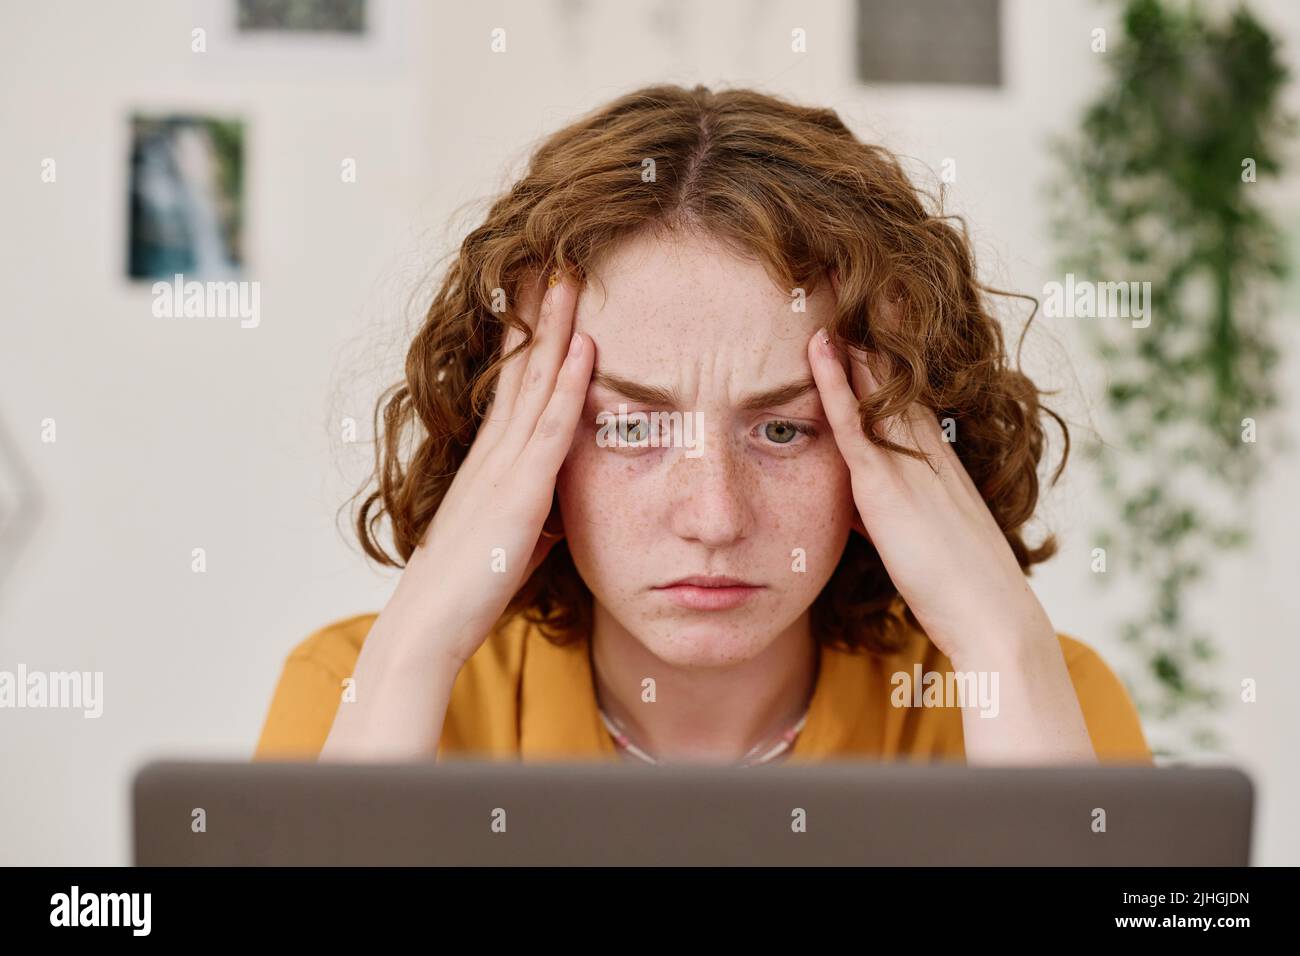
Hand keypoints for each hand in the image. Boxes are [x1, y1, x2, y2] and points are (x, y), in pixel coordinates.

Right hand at [394, 270, 593, 667]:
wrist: (426, 627)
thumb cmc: (464, 592)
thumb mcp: (508, 545)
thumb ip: (533, 520)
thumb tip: (555, 514)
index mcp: (489, 462)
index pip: (512, 385)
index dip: (529, 337)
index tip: (542, 293)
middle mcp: (493, 453)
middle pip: (521, 367)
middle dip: (539, 312)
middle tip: (555, 257)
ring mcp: (503, 468)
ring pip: (535, 382)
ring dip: (557, 327)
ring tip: (572, 275)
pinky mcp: (518, 494)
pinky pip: (549, 429)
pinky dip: (568, 385)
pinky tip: (585, 348)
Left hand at [805, 307, 1053, 667]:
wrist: (992, 618)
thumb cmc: (958, 589)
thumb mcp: (915, 541)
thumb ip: (885, 514)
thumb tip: (858, 506)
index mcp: (936, 460)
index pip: (907, 391)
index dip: (887, 349)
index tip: (874, 304)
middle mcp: (927, 449)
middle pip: (895, 372)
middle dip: (875, 322)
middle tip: (853, 268)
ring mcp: (909, 463)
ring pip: (876, 384)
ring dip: (853, 335)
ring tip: (832, 281)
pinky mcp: (889, 486)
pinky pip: (856, 423)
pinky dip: (837, 382)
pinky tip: (820, 347)